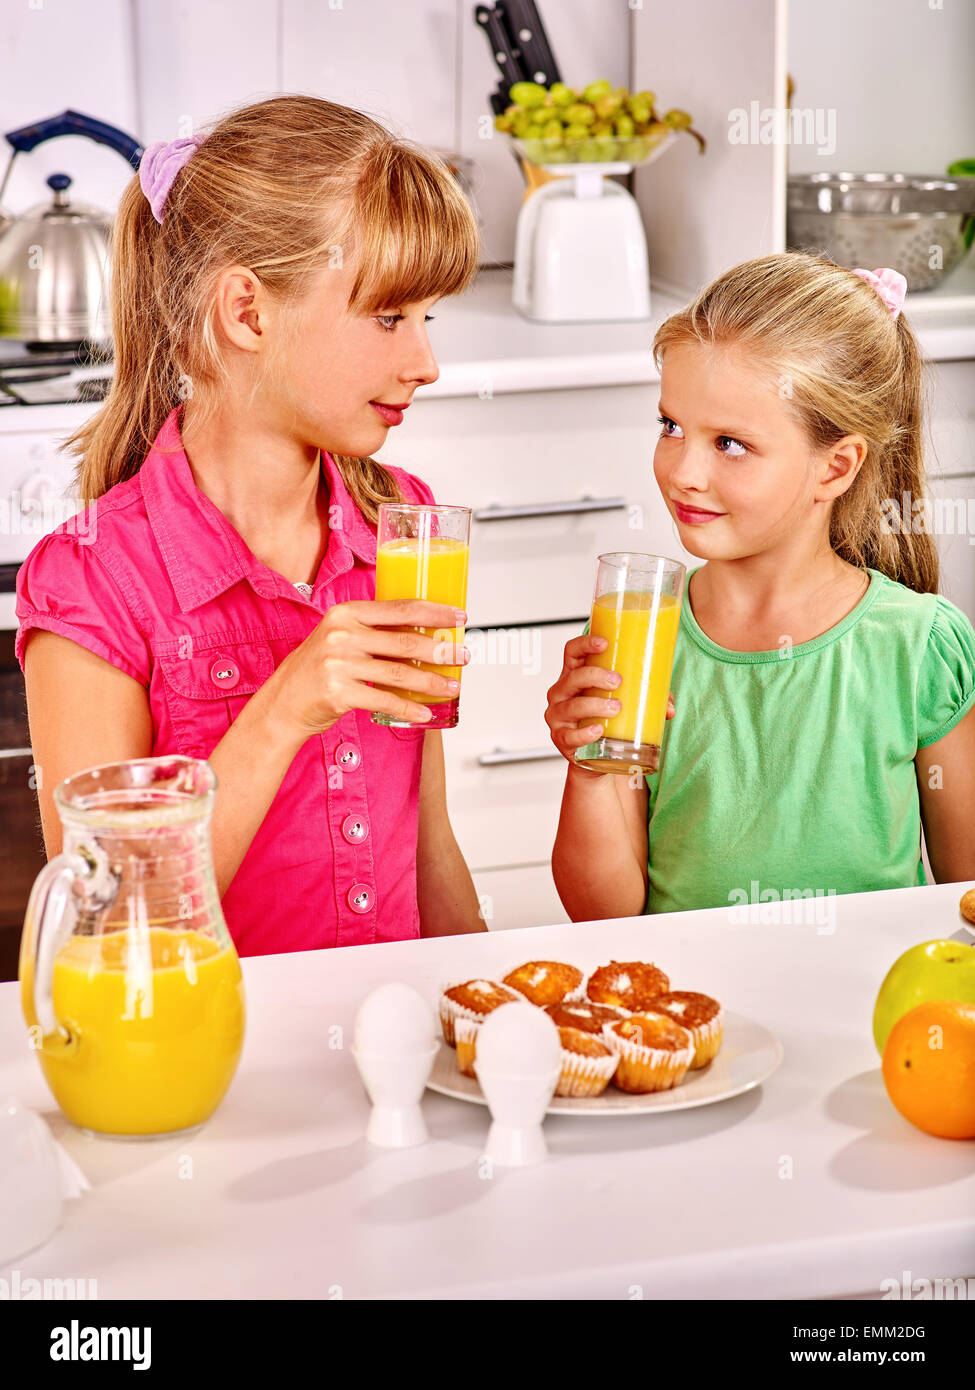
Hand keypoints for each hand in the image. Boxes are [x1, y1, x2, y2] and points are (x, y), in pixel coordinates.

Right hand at [266, 599, 468, 737]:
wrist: (281, 704)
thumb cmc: (316, 671)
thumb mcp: (339, 638)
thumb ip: (372, 632)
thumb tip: (422, 635)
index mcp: (345, 613)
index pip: (399, 608)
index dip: (434, 612)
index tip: (459, 617)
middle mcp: (341, 634)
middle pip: (404, 641)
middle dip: (440, 650)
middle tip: (462, 655)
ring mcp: (338, 664)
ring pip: (398, 673)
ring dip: (431, 682)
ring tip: (451, 685)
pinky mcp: (338, 693)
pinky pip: (384, 700)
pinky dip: (409, 708)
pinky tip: (426, 713)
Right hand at [544, 634, 674, 773]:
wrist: (592, 758)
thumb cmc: (604, 720)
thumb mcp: (621, 702)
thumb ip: (648, 700)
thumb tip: (670, 708)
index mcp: (575, 676)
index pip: (572, 652)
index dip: (585, 644)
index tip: (605, 644)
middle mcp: (562, 693)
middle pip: (573, 677)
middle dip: (595, 676)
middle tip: (617, 681)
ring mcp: (558, 716)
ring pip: (573, 706)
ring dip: (595, 704)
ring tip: (615, 708)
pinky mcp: (562, 739)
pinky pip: (570, 736)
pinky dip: (585, 733)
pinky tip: (598, 730)